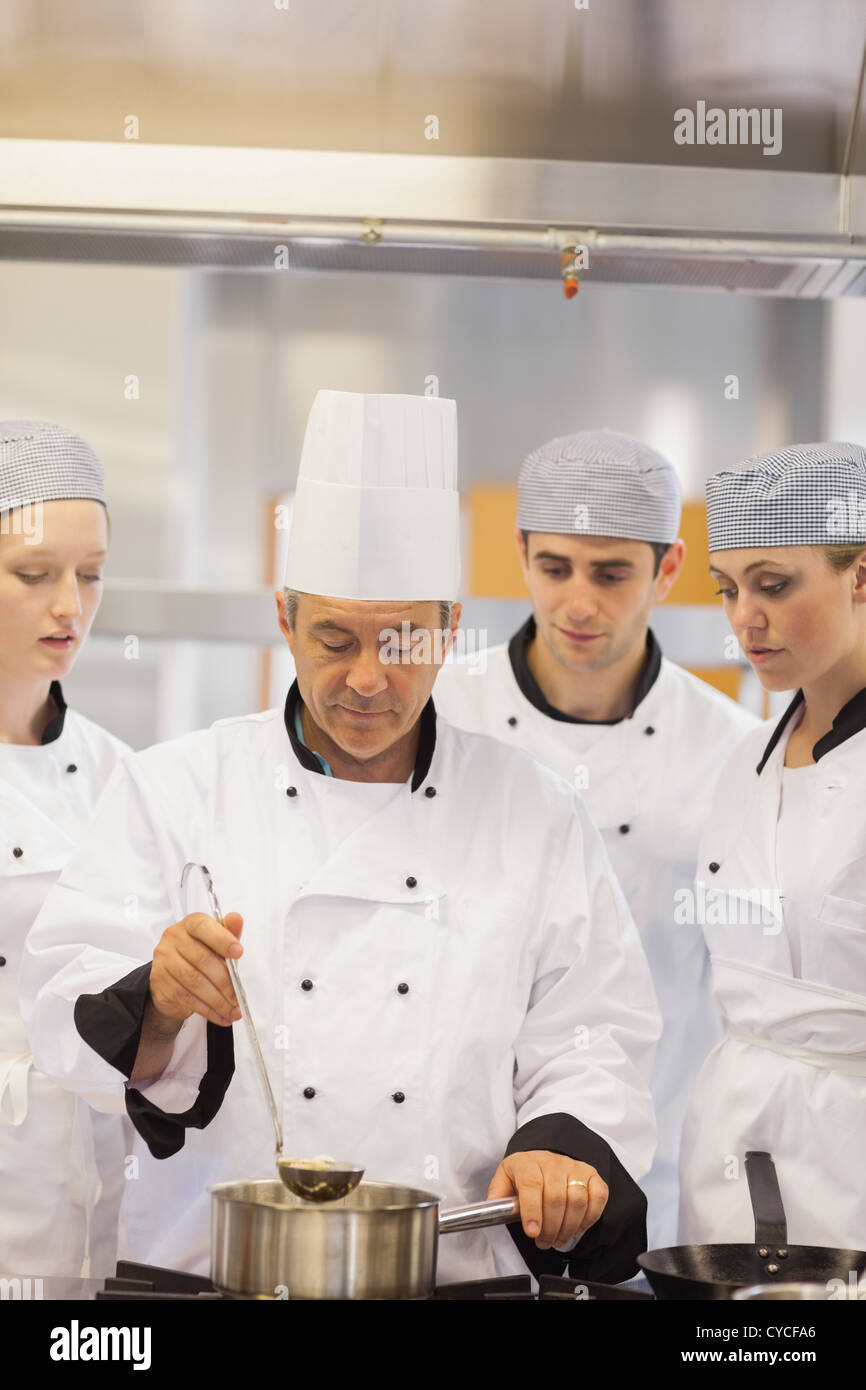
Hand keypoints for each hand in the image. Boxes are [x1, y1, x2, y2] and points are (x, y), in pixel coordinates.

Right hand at [150, 911, 243, 1028]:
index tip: (239, 953)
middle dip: (225, 981)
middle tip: (238, 996)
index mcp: (189, 924)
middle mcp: (172, 938)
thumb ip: (228, 933)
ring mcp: (163, 961)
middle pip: (202, 959)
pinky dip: (208, 1010)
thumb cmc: (199, 955)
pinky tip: (221, 1015)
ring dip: (218, 1000)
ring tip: (233, 1011)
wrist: (173, 977)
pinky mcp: (160, 982)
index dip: (222, 939)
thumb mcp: (217, 943)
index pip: (203, 926)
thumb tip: (237, 919)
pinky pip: (187, 998)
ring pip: (195, 982)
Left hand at [487, 1150, 607, 1249]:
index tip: (532, 1232)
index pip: (531, 1185)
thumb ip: (498, 1195)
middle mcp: (553, 1162)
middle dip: (550, 1228)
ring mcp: (574, 1167)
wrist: (544, 1159)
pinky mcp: (591, 1175)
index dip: (532, 1210)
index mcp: (527, 1162)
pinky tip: (577, 1226)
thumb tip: (494, 1208)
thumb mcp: (504, 1180)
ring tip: (558, 1239)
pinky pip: (598, 1197)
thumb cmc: (524, 1174)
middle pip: (556, 1198)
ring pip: (577, 1200)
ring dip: (568, 1227)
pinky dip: (590, 1217)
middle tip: (543, 1242)